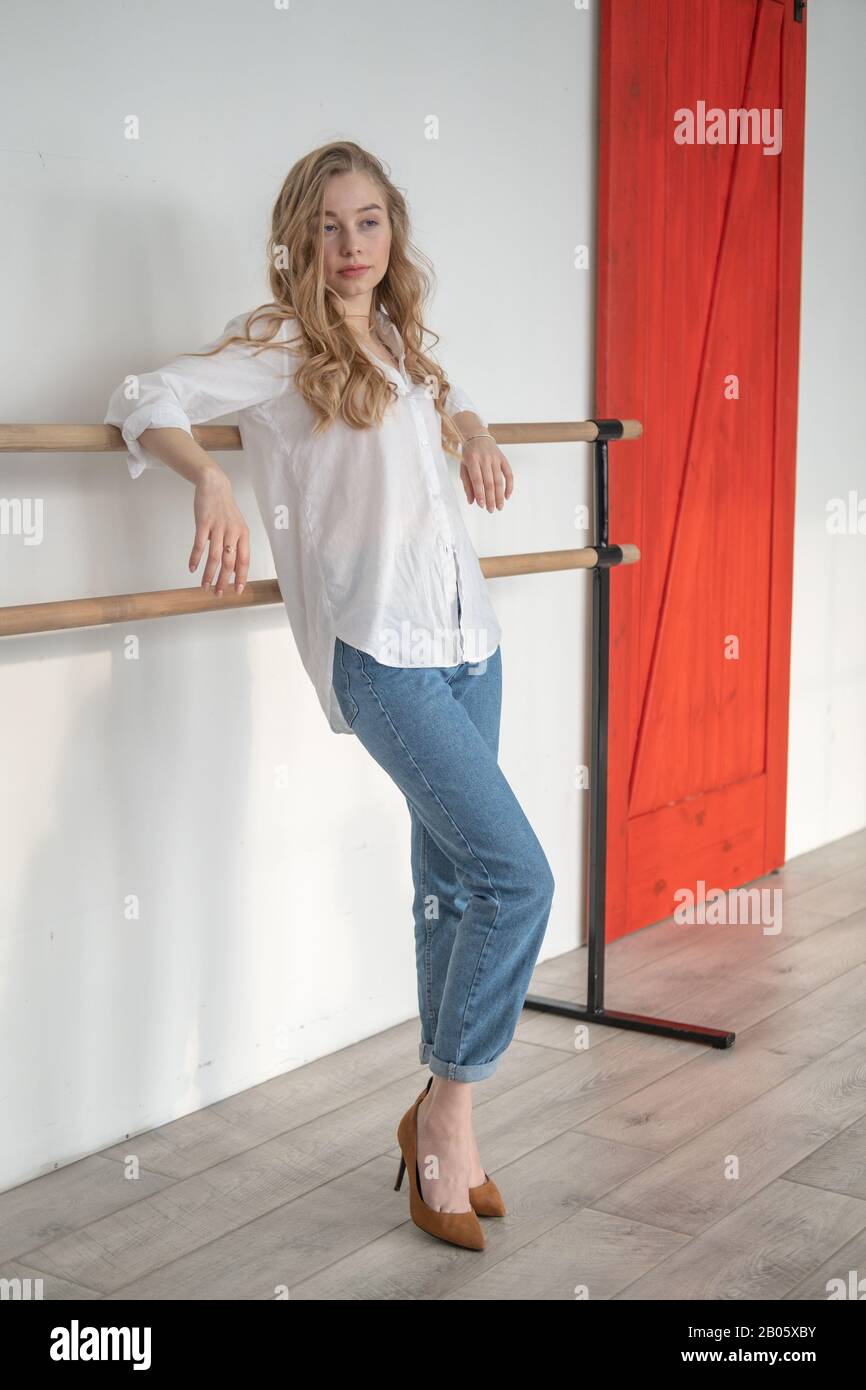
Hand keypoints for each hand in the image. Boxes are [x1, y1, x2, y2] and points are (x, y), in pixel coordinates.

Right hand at [189, 467, 250, 595]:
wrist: (214, 486)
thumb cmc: (225, 509)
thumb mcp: (235, 526)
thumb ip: (235, 545)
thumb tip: (233, 568)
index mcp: (243, 534)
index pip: (244, 560)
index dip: (242, 577)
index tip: (238, 591)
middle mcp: (233, 532)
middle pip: (229, 562)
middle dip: (224, 581)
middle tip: (219, 594)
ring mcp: (218, 527)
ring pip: (215, 557)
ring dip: (209, 574)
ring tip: (205, 586)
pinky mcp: (203, 523)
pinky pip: (199, 545)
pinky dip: (195, 558)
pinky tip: (192, 568)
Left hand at [459, 435, 512, 510]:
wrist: (477, 436)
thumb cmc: (468, 455)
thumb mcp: (463, 467)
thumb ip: (467, 485)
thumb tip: (472, 501)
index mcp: (472, 460)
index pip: (477, 480)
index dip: (480, 494)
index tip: (481, 505)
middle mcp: (485, 458)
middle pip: (489, 482)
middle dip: (491, 498)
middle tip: (491, 510)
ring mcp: (495, 458)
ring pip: (499, 480)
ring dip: (500, 495)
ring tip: (499, 507)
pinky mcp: (503, 459)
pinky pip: (509, 474)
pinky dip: (509, 486)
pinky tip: (507, 496)